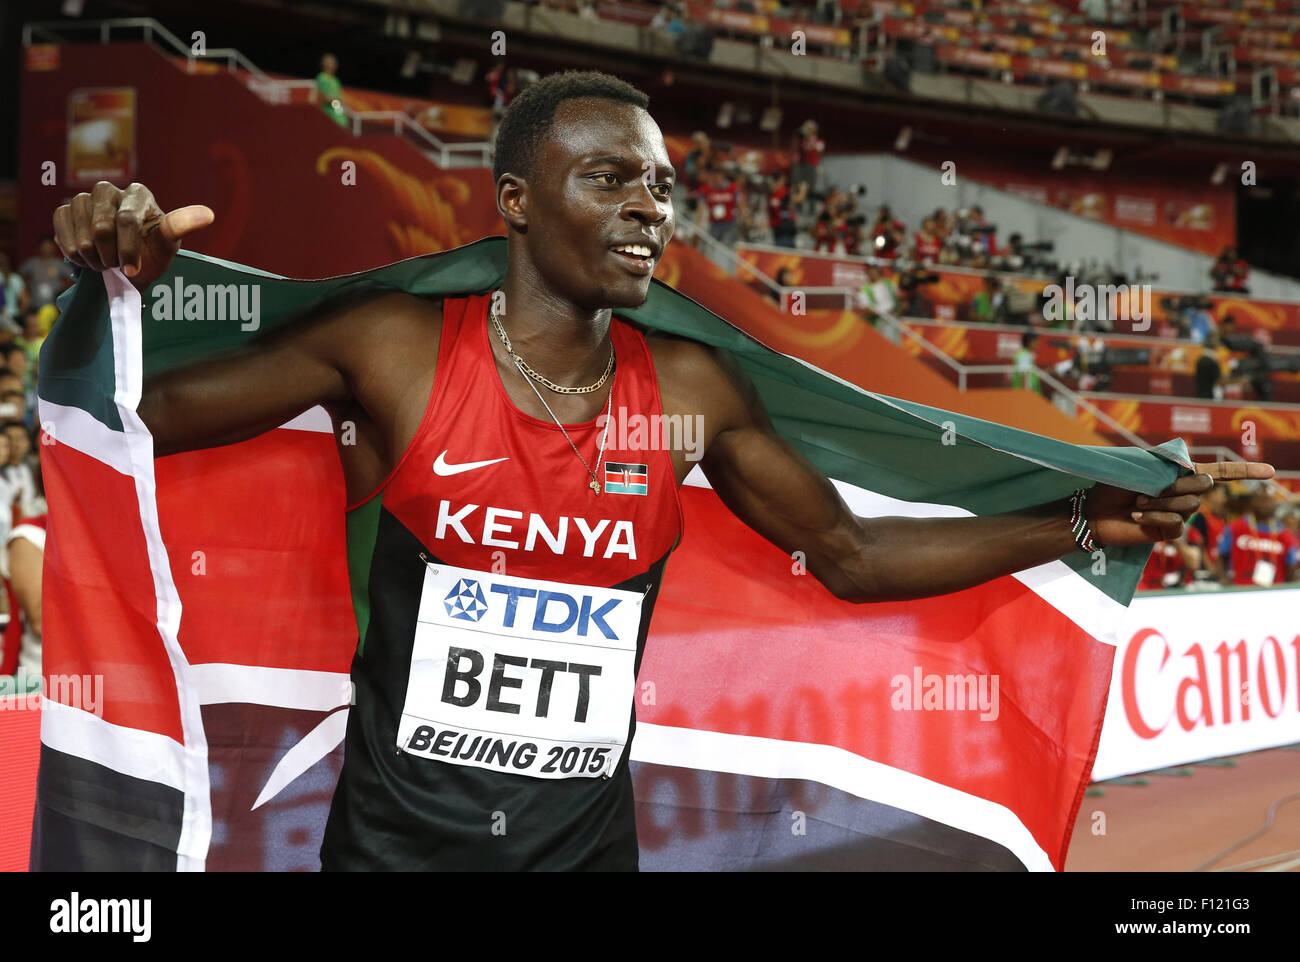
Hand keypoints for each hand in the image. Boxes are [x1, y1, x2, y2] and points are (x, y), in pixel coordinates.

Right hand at [53, 182, 213, 291]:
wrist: (127, 267)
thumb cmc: (151, 253)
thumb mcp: (169, 245)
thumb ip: (181, 226)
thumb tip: (209, 214)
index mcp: (138, 194)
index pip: (126, 219)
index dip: (128, 249)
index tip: (133, 271)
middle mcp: (109, 190)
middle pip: (101, 227)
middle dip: (110, 256)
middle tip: (118, 266)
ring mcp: (85, 199)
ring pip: (82, 234)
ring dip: (93, 257)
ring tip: (105, 262)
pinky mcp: (65, 210)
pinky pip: (61, 230)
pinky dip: (74, 251)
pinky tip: (87, 256)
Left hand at [1087, 459, 1274, 547]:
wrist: (1093, 512)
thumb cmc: (1112, 486)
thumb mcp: (1141, 467)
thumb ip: (1169, 464)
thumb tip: (1197, 470)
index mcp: (1179, 474)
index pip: (1219, 472)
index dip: (1244, 472)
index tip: (1271, 471)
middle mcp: (1184, 493)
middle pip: (1203, 484)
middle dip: (1175, 484)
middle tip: (1145, 490)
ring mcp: (1178, 513)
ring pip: (1190, 504)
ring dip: (1160, 501)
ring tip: (1137, 505)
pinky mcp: (1169, 531)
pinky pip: (1177, 522)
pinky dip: (1156, 517)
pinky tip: (1138, 518)